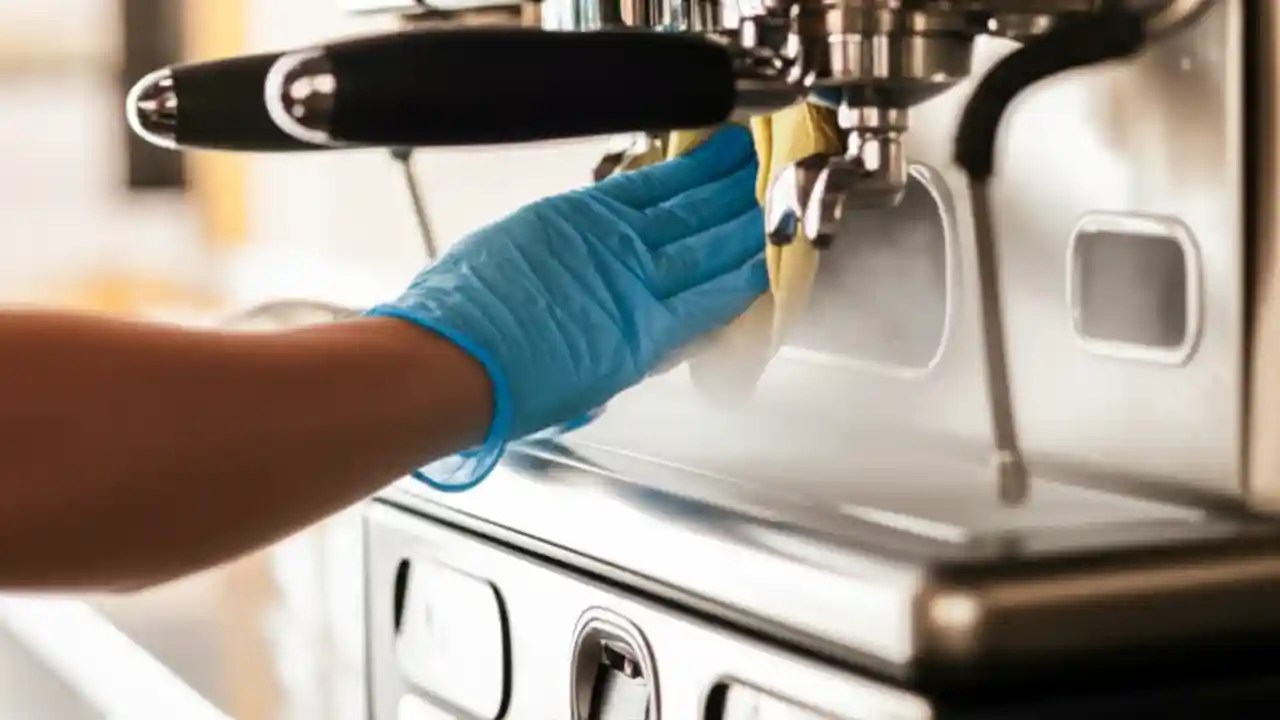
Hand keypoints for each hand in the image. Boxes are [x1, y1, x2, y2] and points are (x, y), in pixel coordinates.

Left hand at [370, 126, 764, 488]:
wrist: (454, 363)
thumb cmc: (510, 390)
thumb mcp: (591, 388)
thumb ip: (631, 355)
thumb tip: (655, 339)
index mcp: (645, 337)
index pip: (714, 299)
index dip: (747, 276)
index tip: (769, 259)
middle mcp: (637, 285)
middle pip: (706, 246)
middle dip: (745, 221)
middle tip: (774, 198)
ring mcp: (607, 245)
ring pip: (680, 209)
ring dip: (719, 186)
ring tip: (749, 165)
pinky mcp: (574, 216)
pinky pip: (638, 188)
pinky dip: (672, 172)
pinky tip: (695, 161)